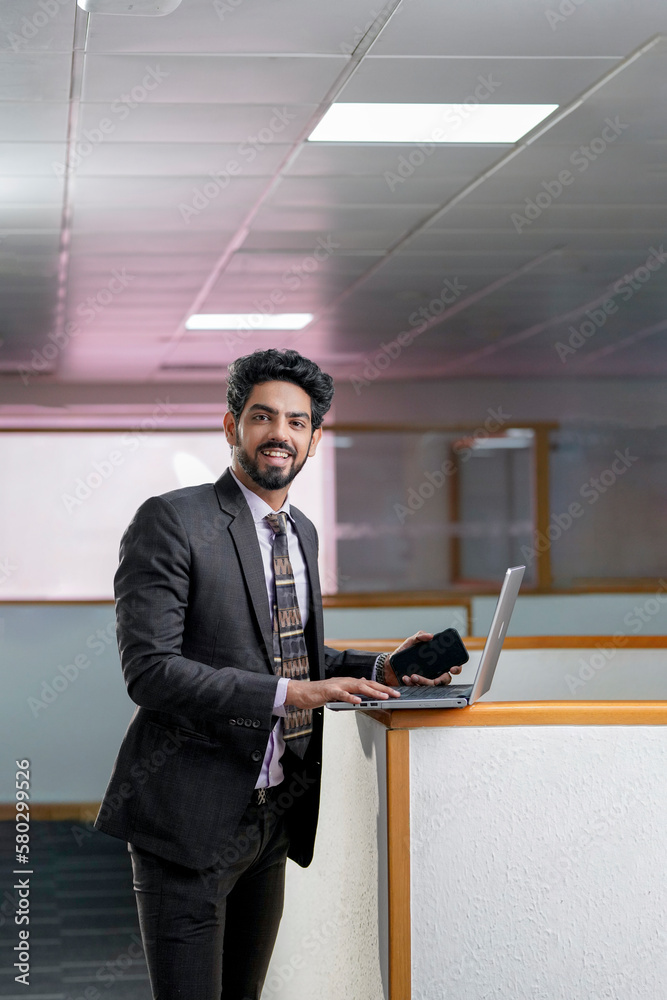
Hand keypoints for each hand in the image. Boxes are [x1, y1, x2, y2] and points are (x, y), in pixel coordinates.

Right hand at [285, 677, 400, 708]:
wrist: (303, 692)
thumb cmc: (321, 693)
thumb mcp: (340, 690)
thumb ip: (352, 687)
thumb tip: (364, 682)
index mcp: (349, 682)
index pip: (370, 684)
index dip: (383, 688)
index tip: (395, 693)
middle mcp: (346, 681)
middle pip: (368, 684)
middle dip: (383, 689)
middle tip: (396, 694)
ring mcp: (338, 685)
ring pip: (358, 687)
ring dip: (372, 692)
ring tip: (383, 697)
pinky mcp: (329, 691)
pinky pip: (342, 694)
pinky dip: (351, 697)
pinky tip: (359, 701)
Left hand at [386, 630, 463, 686]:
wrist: (389, 664)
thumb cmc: (403, 653)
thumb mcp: (410, 642)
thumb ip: (419, 636)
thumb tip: (430, 635)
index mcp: (437, 662)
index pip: (453, 666)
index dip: (457, 668)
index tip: (452, 668)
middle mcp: (435, 673)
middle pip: (445, 680)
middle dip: (440, 680)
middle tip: (434, 679)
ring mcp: (427, 681)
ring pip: (432, 686)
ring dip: (424, 682)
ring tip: (413, 676)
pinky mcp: (418, 687)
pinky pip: (419, 688)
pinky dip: (412, 684)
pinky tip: (406, 678)